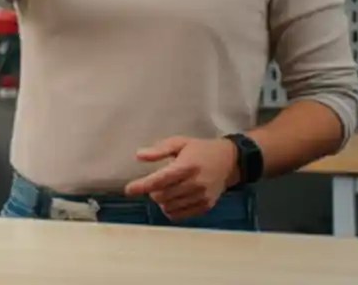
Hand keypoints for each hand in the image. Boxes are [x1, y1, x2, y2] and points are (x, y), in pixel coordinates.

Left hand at [123, 136, 238, 221]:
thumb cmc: (200, 150)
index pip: (159, 180)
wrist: (229, 161)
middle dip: (152, 191)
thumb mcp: (179, 143)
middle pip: (162, 196)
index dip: (142, 186)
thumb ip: (159, 150)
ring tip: (166, 190)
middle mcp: (194, 184)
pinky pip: (180, 215)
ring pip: (169, 207)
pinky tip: (173, 200)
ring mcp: (201, 197)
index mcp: (186, 166)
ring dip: (161, 201)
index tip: (128, 190)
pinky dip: (171, 210)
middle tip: (156, 183)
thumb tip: (139, 156)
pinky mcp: (205, 206)